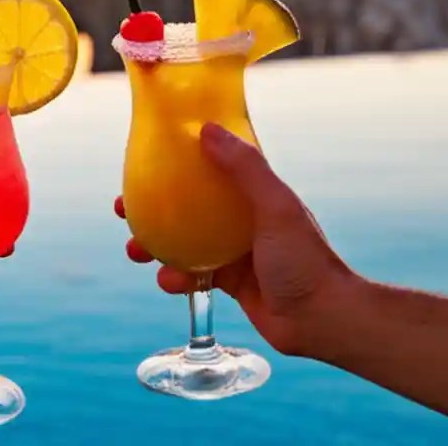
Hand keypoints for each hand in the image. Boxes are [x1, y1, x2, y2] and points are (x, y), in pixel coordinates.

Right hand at [115, 123, 354, 356]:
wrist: (322, 319)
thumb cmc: (305, 259)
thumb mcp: (275, 206)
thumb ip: (245, 167)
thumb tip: (207, 128)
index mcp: (255, 194)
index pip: (210, 168)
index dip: (176, 164)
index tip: (145, 161)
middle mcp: (243, 218)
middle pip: (188, 205)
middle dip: (153, 207)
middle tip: (124, 209)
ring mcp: (236, 251)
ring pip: (184, 241)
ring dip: (156, 244)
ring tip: (135, 250)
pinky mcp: (231, 282)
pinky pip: (192, 275)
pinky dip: (175, 277)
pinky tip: (169, 282)